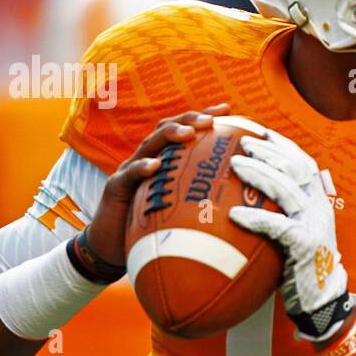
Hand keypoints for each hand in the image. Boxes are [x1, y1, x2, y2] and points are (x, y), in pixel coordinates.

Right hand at [87, 105, 229, 264]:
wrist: (113, 246)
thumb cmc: (152, 226)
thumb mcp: (181, 208)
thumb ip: (203, 197)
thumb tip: (242, 202)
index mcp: (165, 160)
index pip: (184, 131)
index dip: (203, 117)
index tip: (227, 110)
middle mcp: (147, 158)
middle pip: (166, 129)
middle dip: (188, 119)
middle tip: (210, 119)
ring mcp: (129, 170)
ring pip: (149, 145)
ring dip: (169, 136)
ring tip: (188, 133)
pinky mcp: (115, 187)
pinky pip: (129, 175)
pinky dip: (141, 167)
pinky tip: (155, 165)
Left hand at [228, 126, 348, 331]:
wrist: (323, 299)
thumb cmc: (301, 266)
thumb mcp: (296, 232)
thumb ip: (282, 212)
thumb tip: (246, 198)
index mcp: (318, 201)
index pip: (304, 163)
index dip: (284, 145)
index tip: (261, 131)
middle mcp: (318, 208)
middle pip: (295, 168)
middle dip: (268, 152)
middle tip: (242, 143)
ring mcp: (314, 225)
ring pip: (287, 189)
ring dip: (260, 174)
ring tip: (235, 165)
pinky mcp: (305, 246)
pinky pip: (278, 227)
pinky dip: (257, 219)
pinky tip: (236, 214)